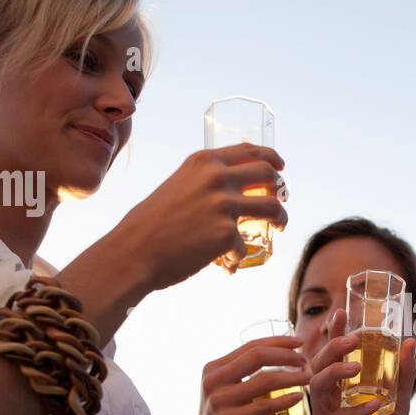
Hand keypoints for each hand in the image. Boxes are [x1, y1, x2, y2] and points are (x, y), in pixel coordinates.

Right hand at [113, 144, 288, 290]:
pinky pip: (245, 246)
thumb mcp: (178, 185)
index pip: (250, 150)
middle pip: (269, 175)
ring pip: (273, 208)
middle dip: (281, 189)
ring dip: (281, 219)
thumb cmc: (151, 222)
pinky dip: (238, 257)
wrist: (134, 251)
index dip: (271, 158)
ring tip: (278, 228)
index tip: (280, 167)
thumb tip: (232, 189)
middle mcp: (217, 178)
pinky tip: (226, 264)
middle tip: (281, 201)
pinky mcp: (227, 234)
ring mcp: (224, 205)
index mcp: (204, 161)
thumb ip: (204, 182)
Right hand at [188, 336, 311, 414]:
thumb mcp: (229, 392)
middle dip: (286, 356)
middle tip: (306, 361)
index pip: (250, 346)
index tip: (300, 342)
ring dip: (291, 377)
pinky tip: (299, 398)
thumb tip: (276, 353)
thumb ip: (242, 374)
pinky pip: (263, 406)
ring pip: (263, 380)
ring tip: (309, 378)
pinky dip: (284, 400)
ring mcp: (218, 401)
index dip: (278, 341)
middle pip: (257, 356)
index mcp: (213, 368)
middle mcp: (212, 380)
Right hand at [307, 310, 415, 414]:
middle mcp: (326, 401)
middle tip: (352, 339)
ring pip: (317, 388)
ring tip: (355, 367)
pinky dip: (354, 411)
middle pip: (317, 367)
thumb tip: (410, 342)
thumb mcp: (399, 402)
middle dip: (331, 349)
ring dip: (336, 373)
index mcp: (340, 390)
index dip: (334, 335)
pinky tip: (374, 407)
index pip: (332, 356)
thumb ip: (402, 374)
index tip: (341, 313)